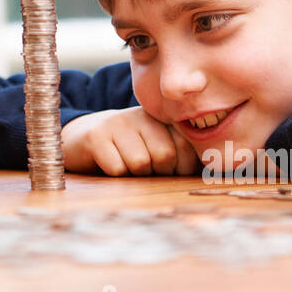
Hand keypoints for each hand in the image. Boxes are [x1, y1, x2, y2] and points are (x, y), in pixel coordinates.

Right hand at [61, 106, 200, 175]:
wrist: (80, 139)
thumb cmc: (125, 152)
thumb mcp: (153, 147)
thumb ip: (181, 156)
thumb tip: (212, 171)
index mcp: (160, 118)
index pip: (186, 145)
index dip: (180, 168)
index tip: (168, 170)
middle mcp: (140, 115)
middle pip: (165, 155)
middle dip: (156, 173)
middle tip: (142, 170)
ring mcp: (117, 123)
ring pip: (141, 163)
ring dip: (134, 175)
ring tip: (125, 165)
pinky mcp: (96, 136)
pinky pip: (117, 169)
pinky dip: (115, 175)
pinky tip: (108, 164)